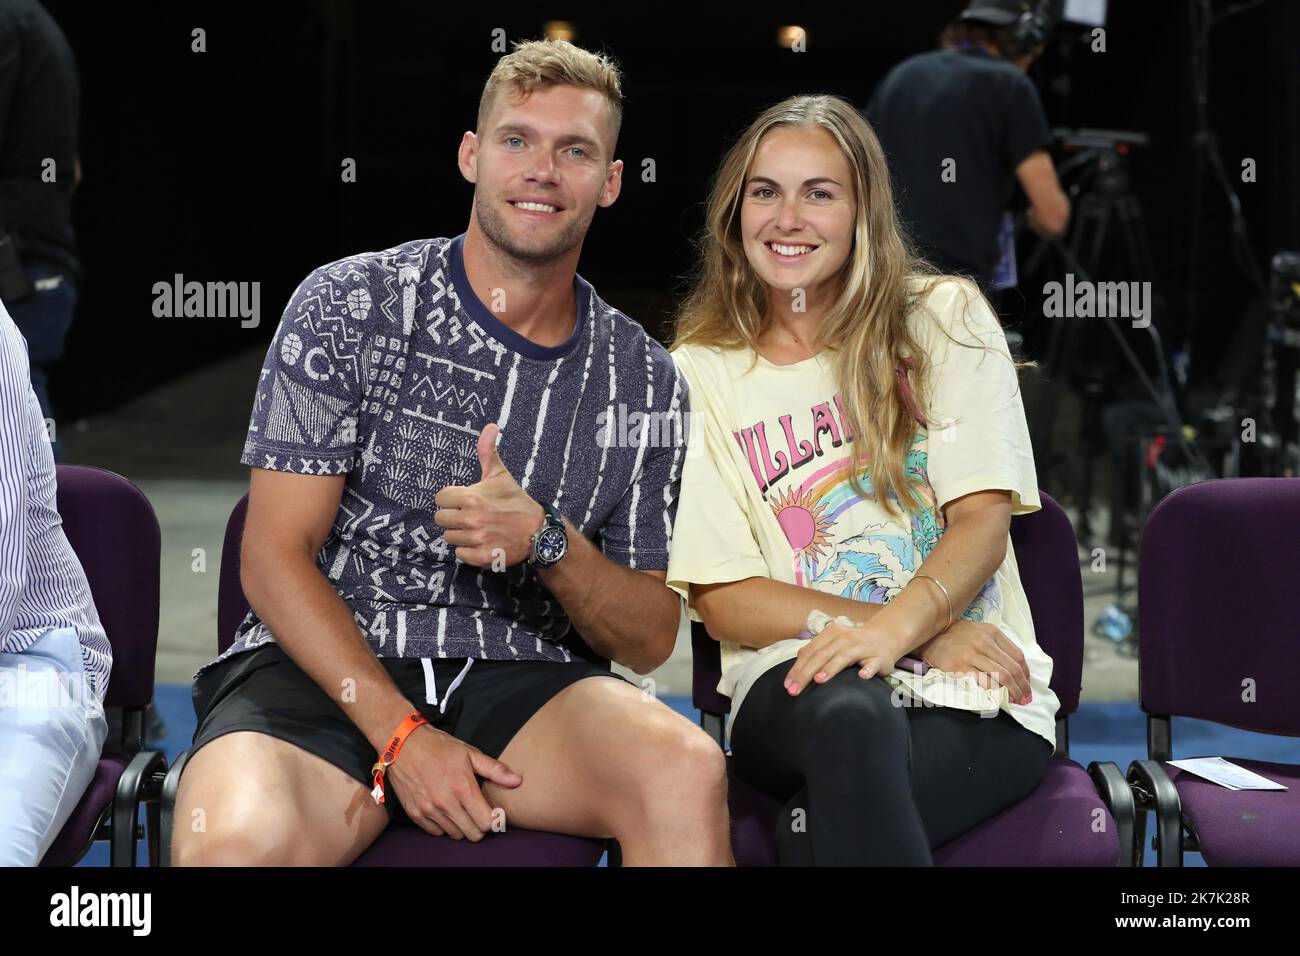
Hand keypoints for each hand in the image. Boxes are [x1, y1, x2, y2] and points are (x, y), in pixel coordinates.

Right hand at [385, 723, 521, 839]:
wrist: (403, 744)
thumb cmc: (439, 746)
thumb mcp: (470, 753)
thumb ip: (495, 770)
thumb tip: (517, 781)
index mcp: (463, 788)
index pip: (487, 823)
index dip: (493, 819)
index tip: (492, 811)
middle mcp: (446, 803)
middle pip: (473, 834)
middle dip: (479, 826)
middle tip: (478, 811)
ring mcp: (429, 810)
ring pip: (455, 835)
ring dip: (461, 826)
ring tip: (460, 808)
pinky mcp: (415, 814)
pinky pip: (436, 832)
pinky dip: (443, 825)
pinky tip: (445, 810)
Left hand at [434, 422, 544, 567]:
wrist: (538, 531)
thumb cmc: (516, 501)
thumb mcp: (500, 475)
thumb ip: (488, 451)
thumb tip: (490, 425)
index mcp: (472, 497)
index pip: (440, 499)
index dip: (451, 499)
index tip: (464, 501)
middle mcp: (471, 519)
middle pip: (441, 519)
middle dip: (454, 517)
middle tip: (471, 516)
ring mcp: (476, 540)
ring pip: (449, 537)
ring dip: (461, 534)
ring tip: (478, 529)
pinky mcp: (481, 557)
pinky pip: (460, 554)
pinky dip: (469, 550)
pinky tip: (482, 542)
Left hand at [783, 620, 903, 695]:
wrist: (885, 637)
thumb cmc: (853, 644)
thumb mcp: (834, 643)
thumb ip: (817, 651)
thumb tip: (796, 665)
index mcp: (832, 633)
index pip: (810, 651)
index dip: (797, 668)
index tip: (787, 685)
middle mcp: (846, 638)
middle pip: (822, 655)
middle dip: (806, 673)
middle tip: (794, 691)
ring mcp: (863, 647)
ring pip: (844, 657)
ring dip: (831, 668)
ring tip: (818, 680)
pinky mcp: (880, 658)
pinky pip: (873, 664)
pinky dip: (867, 670)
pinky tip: (862, 677)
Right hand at [916, 620, 1032, 703]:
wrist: (928, 639)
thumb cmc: (955, 636)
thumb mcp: (978, 632)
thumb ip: (996, 645)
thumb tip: (1016, 668)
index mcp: (991, 632)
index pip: (1017, 655)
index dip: (1026, 673)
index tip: (1027, 684)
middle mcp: (984, 641)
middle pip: (1012, 668)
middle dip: (1023, 686)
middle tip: (1025, 698)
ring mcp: (972, 654)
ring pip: (1002, 676)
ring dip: (1013, 691)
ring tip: (1015, 700)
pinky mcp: (961, 667)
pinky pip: (985, 682)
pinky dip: (995, 691)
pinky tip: (998, 696)